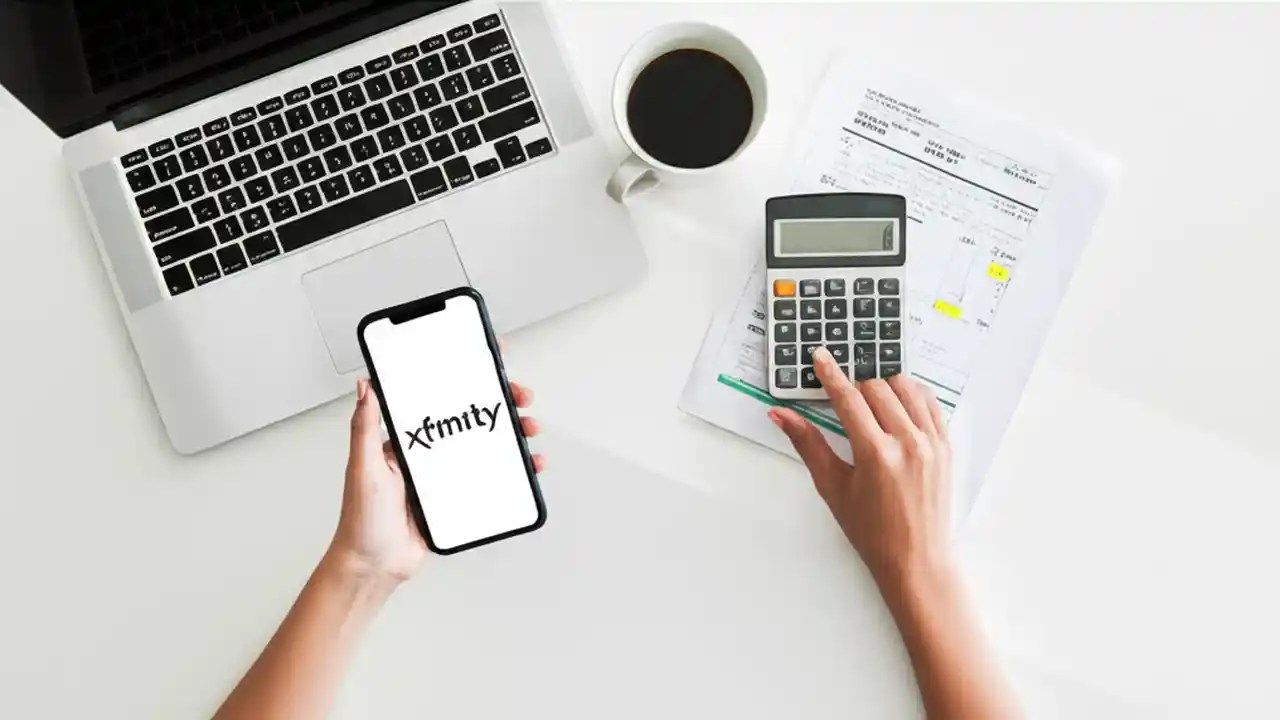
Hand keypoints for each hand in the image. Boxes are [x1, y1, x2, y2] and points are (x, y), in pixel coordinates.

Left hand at [328, 377, 544, 585]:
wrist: (374, 567)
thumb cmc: (361, 520)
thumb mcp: (363, 468)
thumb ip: (365, 427)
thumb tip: (365, 386)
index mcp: (404, 441)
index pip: (437, 400)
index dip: (463, 380)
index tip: (484, 364)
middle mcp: (426, 454)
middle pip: (469, 420)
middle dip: (498, 404)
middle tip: (518, 398)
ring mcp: (442, 477)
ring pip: (483, 447)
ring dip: (509, 436)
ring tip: (528, 430)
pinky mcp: (455, 499)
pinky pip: (487, 479)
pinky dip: (510, 471)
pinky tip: (525, 465)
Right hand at [769, 348, 952, 584]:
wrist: (917, 559)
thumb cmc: (872, 531)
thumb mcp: (833, 487)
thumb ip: (808, 444)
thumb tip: (781, 416)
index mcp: (876, 454)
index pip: (849, 399)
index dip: (831, 374)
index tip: (821, 356)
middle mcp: (908, 443)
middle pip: (877, 387)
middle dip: (856, 384)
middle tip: (842, 391)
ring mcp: (932, 443)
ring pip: (906, 388)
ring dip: (884, 385)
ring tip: (869, 397)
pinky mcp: (946, 446)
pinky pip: (930, 402)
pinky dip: (912, 394)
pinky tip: (898, 400)